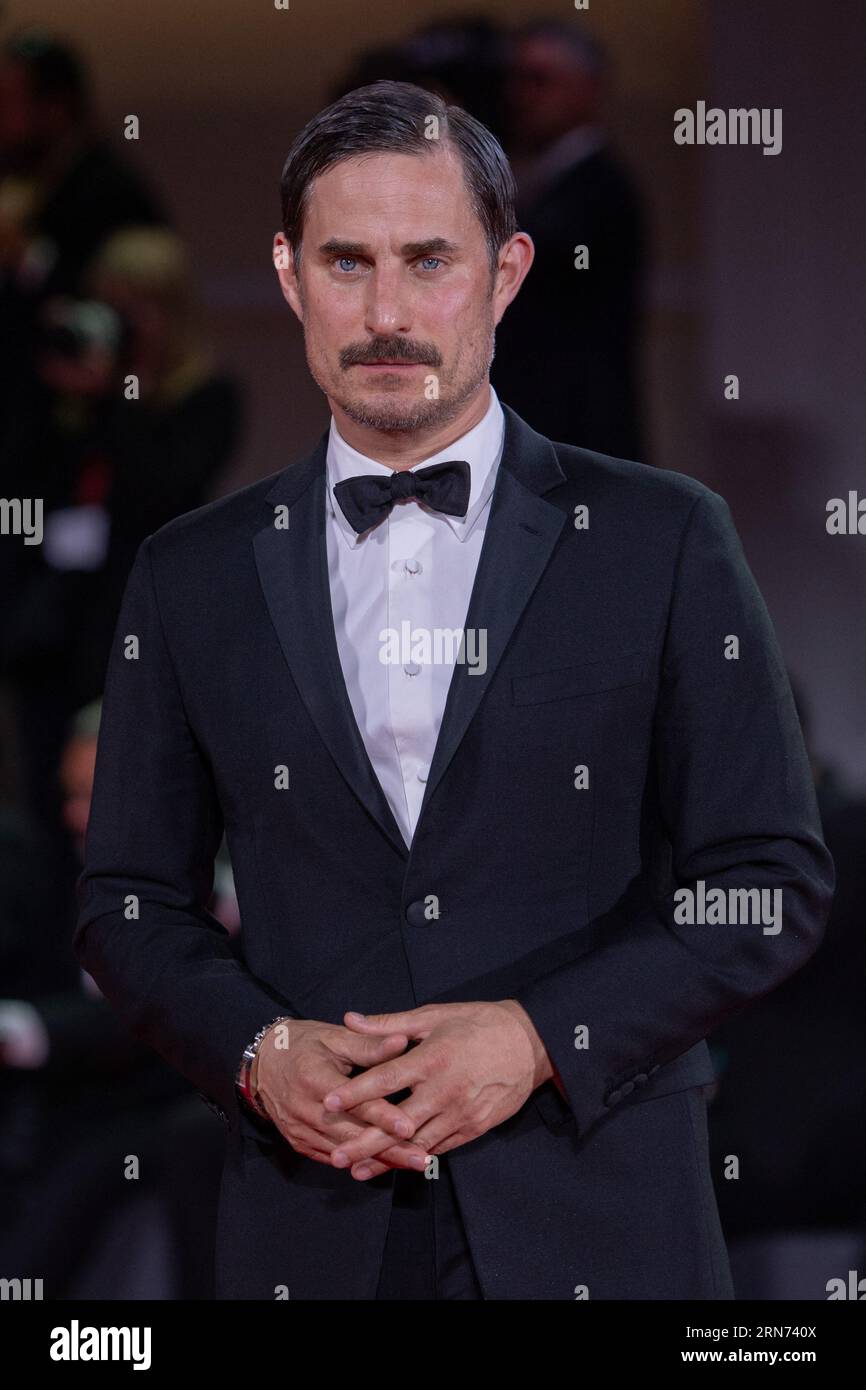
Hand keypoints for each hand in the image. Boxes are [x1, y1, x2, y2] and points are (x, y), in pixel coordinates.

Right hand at [253, 1018, 431, 1174]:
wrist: (263, 1063)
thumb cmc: (304, 1044)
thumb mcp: (335, 1037)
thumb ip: (369, 1044)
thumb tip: (402, 1041)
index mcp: (315, 1079)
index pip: (353, 1102)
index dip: (382, 1115)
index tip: (408, 1126)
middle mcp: (305, 1109)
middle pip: (352, 1135)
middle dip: (389, 1149)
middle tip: (421, 1158)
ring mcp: (300, 1129)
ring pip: (344, 1152)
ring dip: (378, 1160)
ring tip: (411, 1163)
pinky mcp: (299, 1142)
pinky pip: (331, 1156)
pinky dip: (358, 1162)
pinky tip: (384, 1165)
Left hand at [322, 1000, 554, 1179]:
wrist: (531, 1044)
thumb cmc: (478, 1023)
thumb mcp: (434, 1016)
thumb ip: (390, 1024)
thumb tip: (350, 1019)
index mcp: (431, 1059)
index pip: (386, 1079)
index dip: (356, 1093)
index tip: (328, 1104)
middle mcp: (444, 1090)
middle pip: (397, 1123)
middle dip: (365, 1142)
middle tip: (335, 1157)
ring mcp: (460, 1113)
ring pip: (417, 1143)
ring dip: (386, 1159)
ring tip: (357, 1170)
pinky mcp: (474, 1128)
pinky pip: (440, 1148)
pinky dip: (416, 1158)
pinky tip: (396, 1166)